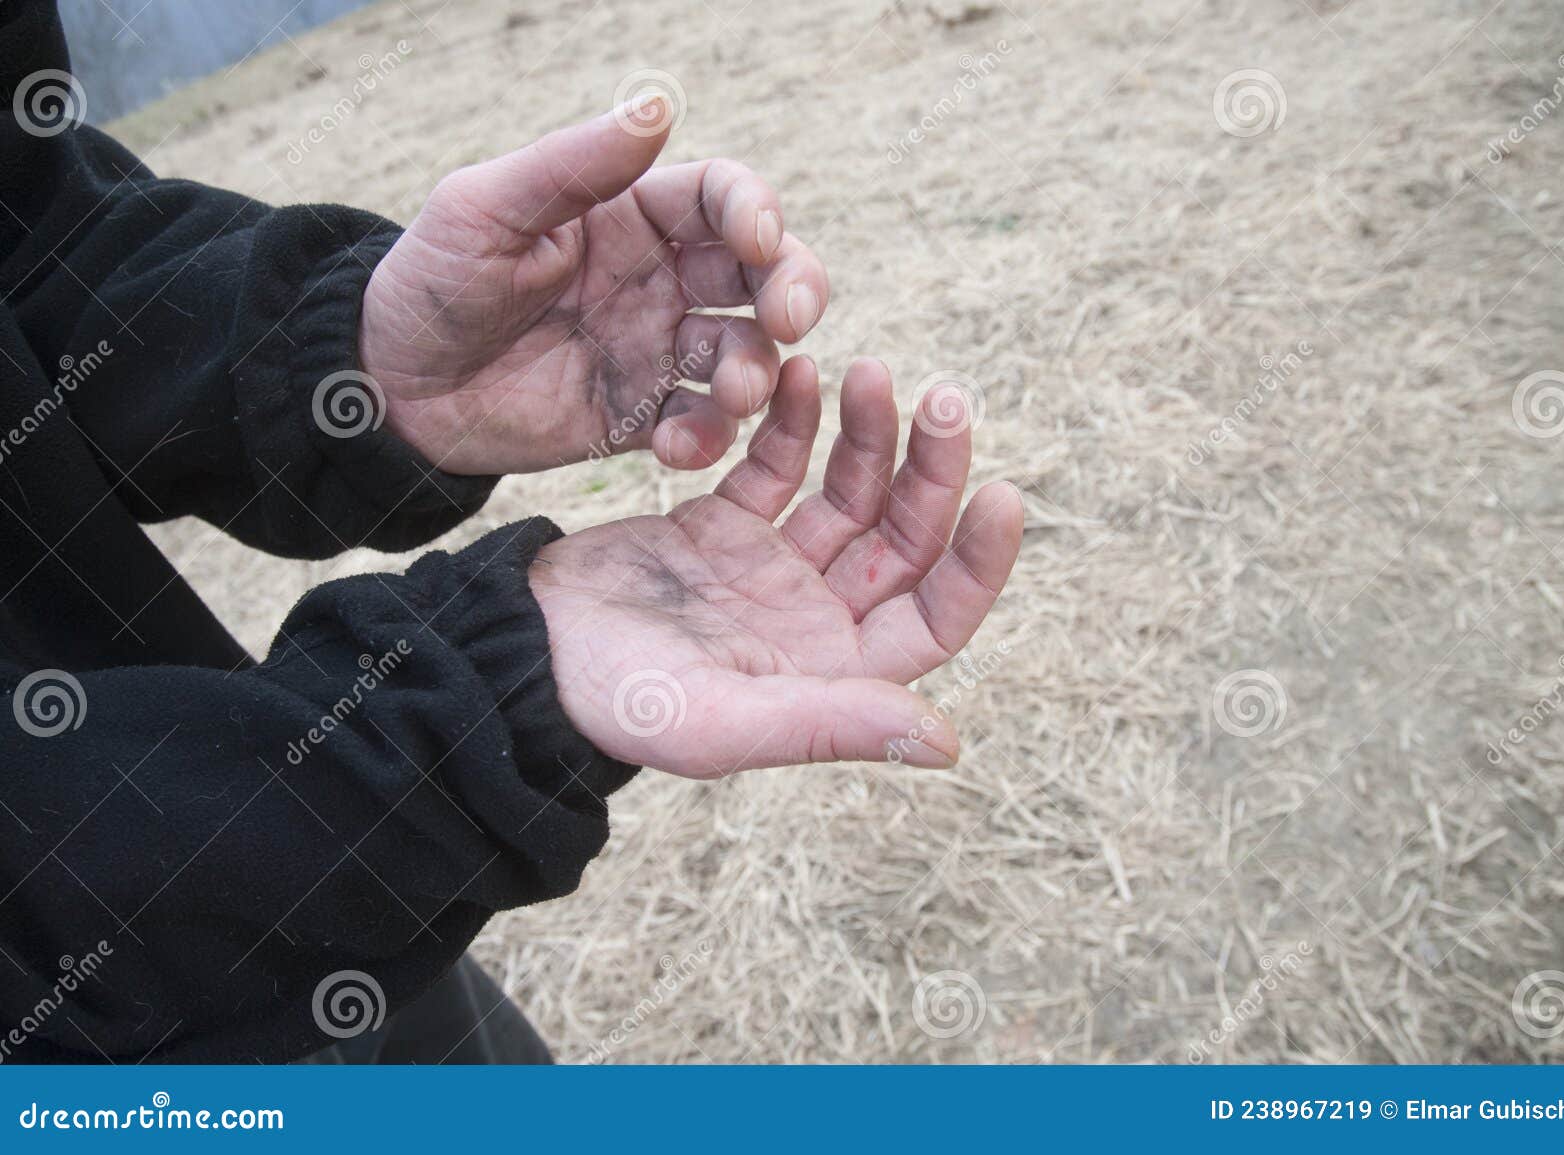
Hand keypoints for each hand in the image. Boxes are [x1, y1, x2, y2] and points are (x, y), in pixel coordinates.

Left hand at [357, 97, 829, 474]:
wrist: (392, 385)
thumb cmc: (431, 280)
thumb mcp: (486, 209)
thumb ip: (572, 164)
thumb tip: (657, 104)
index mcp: (631, 216)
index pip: (720, 199)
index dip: (755, 212)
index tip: (759, 238)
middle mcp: (660, 280)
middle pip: (760, 274)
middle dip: (793, 289)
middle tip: (793, 319)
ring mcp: (655, 350)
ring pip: (744, 353)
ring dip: (756, 372)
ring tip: (734, 393)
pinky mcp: (639, 417)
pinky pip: (697, 426)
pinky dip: (705, 437)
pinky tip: (679, 443)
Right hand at [528, 357, 1022, 776]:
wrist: (521, 650)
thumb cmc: (617, 704)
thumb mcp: (723, 721)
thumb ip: (833, 724)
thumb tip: (946, 743)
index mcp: (834, 672)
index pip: (937, 615)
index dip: (978, 562)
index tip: (1000, 491)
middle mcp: (817, 620)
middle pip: (904, 539)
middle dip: (932, 470)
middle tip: (946, 396)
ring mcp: (772, 569)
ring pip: (850, 493)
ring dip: (870, 434)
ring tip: (870, 371)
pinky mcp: (723, 527)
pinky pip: (780, 468)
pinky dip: (798, 424)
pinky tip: (804, 375)